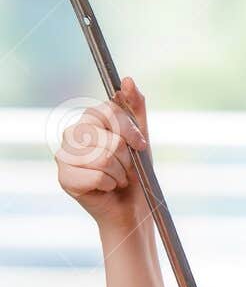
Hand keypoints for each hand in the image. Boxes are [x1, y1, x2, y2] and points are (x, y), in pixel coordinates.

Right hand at [55, 77, 150, 229]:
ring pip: (103, 158)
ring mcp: (64, 155)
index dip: (128, 130)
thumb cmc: (135, 172)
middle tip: (124, 167)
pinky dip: (109, 185)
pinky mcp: (63, 177)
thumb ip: (135, 107)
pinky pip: (97, 176)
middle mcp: (72, 133)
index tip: (140, 144)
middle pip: (108, 138)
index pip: (107, 111)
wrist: (130, 207)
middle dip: (125, 158)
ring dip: (119, 173)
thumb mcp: (140, 137)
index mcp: (89, 120)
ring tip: (117, 178)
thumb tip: (128, 80)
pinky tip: (106, 187)